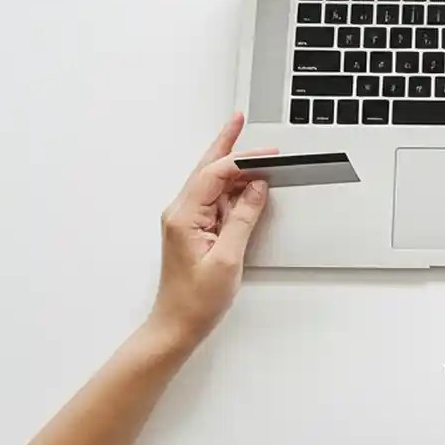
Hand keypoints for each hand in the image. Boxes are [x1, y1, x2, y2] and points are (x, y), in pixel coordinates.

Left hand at [148, 113, 275, 346]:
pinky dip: (231, 187)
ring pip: (211, 182)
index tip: (269, 154)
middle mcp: (181, 212)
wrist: (175, 326)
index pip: (216, 174)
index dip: (244, 160)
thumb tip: (257, 188)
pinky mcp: (193, 229)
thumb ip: (244, 218)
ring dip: (232, 166)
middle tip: (239, 119)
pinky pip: (214, 199)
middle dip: (226, 144)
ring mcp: (186, 220)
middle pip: (207, 168)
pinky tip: (245, 184)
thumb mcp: (228, 258)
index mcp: (184, 216)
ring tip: (252, 149)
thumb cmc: (195, 300)